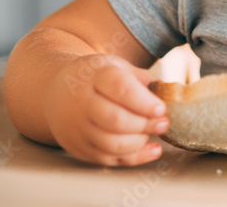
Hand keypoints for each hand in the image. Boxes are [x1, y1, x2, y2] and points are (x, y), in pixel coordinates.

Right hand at [44, 54, 168, 165]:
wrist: (56, 91)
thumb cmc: (94, 78)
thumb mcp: (117, 67)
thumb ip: (142, 79)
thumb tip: (171, 93)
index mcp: (95, 76)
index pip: (120, 89)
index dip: (144, 101)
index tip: (161, 108)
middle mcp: (82, 103)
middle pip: (115, 120)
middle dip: (145, 124)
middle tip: (163, 123)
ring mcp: (78, 128)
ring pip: (111, 143)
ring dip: (139, 141)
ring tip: (154, 132)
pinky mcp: (79, 148)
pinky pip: (108, 159)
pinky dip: (134, 157)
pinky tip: (152, 149)